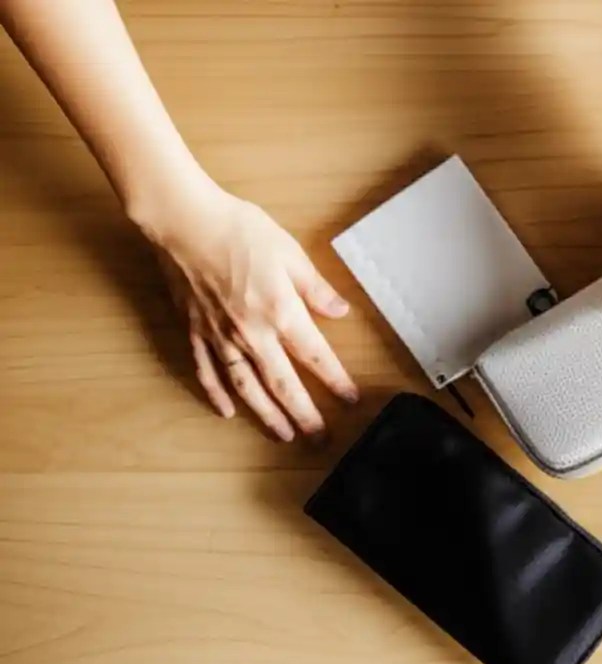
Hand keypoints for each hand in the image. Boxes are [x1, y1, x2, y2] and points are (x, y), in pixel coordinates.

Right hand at [142, 187, 357, 441]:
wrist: (182, 220)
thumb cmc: (238, 230)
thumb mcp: (290, 253)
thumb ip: (315, 288)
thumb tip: (341, 311)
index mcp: (281, 312)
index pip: (316, 356)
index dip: (336, 381)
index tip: (351, 400)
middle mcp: (251, 333)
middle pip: (282, 384)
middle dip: (304, 415)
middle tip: (320, 438)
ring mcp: (219, 335)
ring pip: (246, 387)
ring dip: (266, 415)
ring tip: (283, 435)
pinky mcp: (194, 330)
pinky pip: (207, 372)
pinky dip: (217, 395)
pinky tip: (228, 412)